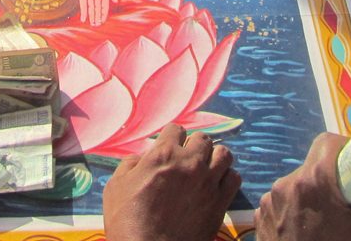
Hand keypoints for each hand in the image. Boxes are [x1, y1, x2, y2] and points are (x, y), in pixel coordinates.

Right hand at [103, 123, 240, 240]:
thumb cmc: (128, 221)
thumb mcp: (117, 186)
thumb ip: (130, 164)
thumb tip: (140, 159)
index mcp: (163, 154)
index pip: (176, 129)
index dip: (171, 138)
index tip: (169, 149)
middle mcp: (190, 163)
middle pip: (202, 138)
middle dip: (194, 146)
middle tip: (187, 160)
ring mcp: (207, 182)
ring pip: (224, 154)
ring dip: (214, 158)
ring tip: (206, 169)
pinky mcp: (220, 203)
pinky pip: (234, 178)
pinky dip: (227, 178)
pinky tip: (216, 186)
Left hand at [256, 133, 350, 240]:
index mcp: (314, 181)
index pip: (327, 142)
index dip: (343, 150)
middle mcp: (286, 184)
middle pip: (312, 169)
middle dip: (327, 183)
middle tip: (340, 209)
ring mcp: (269, 201)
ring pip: (296, 187)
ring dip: (309, 200)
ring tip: (321, 228)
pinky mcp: (260, 217)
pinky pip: (281, 204)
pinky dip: (294, 214)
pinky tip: (304, 235)